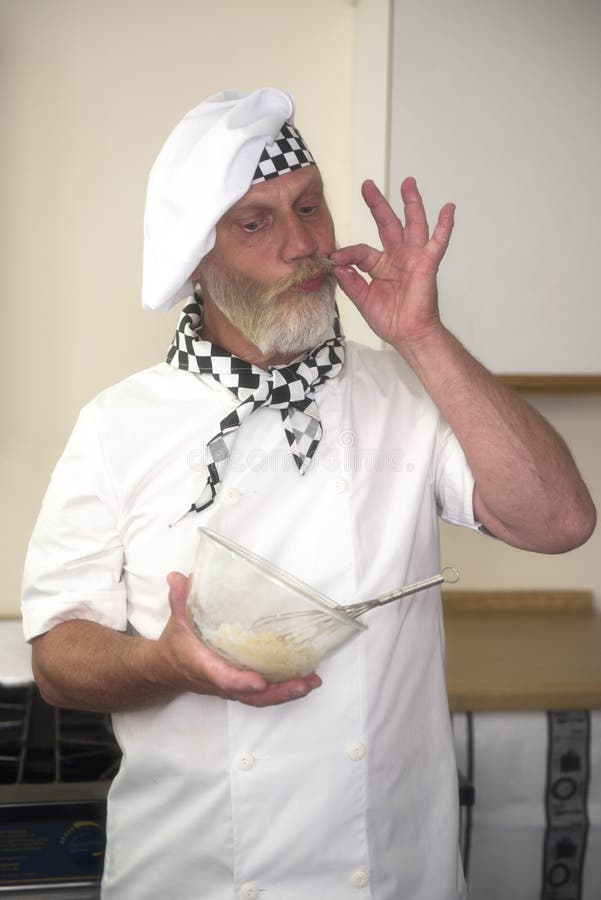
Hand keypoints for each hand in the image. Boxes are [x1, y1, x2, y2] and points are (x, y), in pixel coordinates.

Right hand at [153, 572, 321, 707]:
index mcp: (204, 666)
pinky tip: (304, 680)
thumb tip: (179, 578)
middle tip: (304, 682)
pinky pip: (263, 695)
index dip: (240, 681)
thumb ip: (180, 600)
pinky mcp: (240, 688)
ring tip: (312, 681)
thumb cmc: (177, 644)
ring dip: (287, 692)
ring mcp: (232, 688)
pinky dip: (284, 689)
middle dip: (279, 692)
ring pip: (261, 698)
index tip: (259, 680)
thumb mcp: (177, 620)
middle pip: (252, 695)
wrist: (167, 670)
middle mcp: (221, 683)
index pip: (223, 677)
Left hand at [331, 177, 454, 354]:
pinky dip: (444, 226)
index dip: (347, 253)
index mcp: (380, 265)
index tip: (334, 258)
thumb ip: (350, 281)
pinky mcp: (427, 264)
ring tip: (408, 183)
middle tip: (367, 185)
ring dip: (411, 203)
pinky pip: (437, 242)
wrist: (408, 335)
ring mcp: (413, 258)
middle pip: (388, 223)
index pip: (361, 250)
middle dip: (378, 204)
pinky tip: (448, 209)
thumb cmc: (390, 320)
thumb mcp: (363, 299)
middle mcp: (397, 257)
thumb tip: (336, 264)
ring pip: (413, 224)